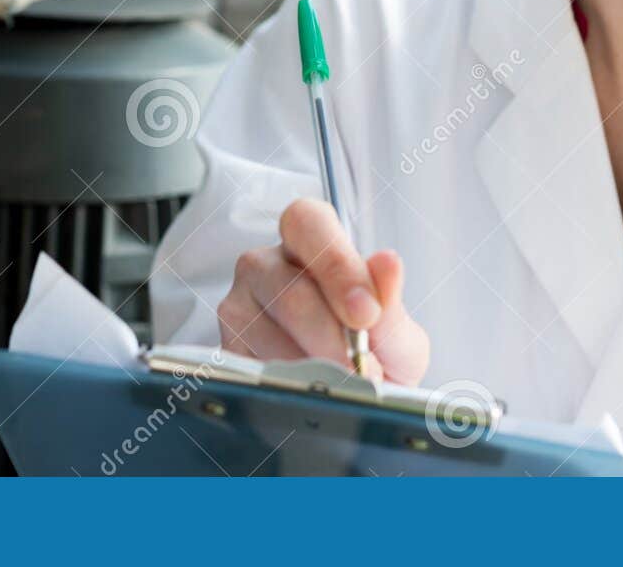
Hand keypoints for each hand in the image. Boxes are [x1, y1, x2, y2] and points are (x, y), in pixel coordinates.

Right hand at [217, 197, 430, 385]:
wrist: (355, 399)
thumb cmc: (375, 353)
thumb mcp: (396, 333)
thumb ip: (391, 304)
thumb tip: (387, 263)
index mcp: (310, 241)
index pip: (307, 223)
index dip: (335, 265)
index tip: (366, 313)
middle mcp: (265, 264)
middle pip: (290, 292)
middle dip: (330, 337)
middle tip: (361, 368)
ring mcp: (239, 304)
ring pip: (267, 334)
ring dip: (312, 367)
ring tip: (343, 383)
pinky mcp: (227, 348)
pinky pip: (252, 366)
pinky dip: (289, 385)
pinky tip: (311, 390)